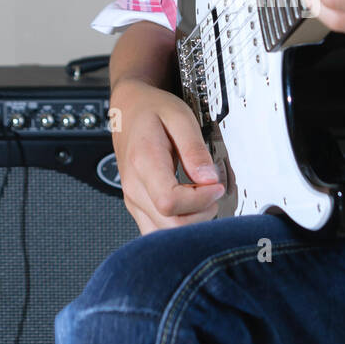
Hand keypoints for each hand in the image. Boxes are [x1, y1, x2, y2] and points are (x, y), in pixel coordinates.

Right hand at [110, 79, 224, 234]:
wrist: (129, 110)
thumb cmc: (152, 111)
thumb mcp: (180, 118)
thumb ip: (195, 149)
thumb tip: (209, 179)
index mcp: (143, 162)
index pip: (169, 202)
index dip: (199, 200)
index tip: (215, 185)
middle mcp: (134, 187)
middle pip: (169, 225)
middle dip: (200, 214)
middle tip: (212, 192)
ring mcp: (133, 199)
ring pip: (162, 234)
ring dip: (190, 223)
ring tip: (201, 198)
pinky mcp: (137, 205)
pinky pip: (157, 229)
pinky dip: (179, 224)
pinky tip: (190, 204)